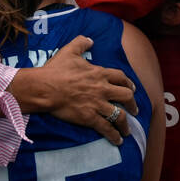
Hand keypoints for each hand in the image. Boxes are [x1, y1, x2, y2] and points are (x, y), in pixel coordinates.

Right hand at [6, 36, 137, 144]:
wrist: (45, 88)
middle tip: (134, 109)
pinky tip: (118, 141)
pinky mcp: (89, 117)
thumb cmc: (56, 70)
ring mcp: (97, 104)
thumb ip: (81, 43)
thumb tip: (89, 39)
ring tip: (127, 130)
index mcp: (99, 73)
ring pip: (119, 115)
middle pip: (126, 96)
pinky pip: (106, 128)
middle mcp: (102, 89)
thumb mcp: (69, 51)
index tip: (132, 88)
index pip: (121, 78)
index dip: (129, 84)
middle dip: (132, 104)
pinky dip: (114, 135)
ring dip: (126, 124)